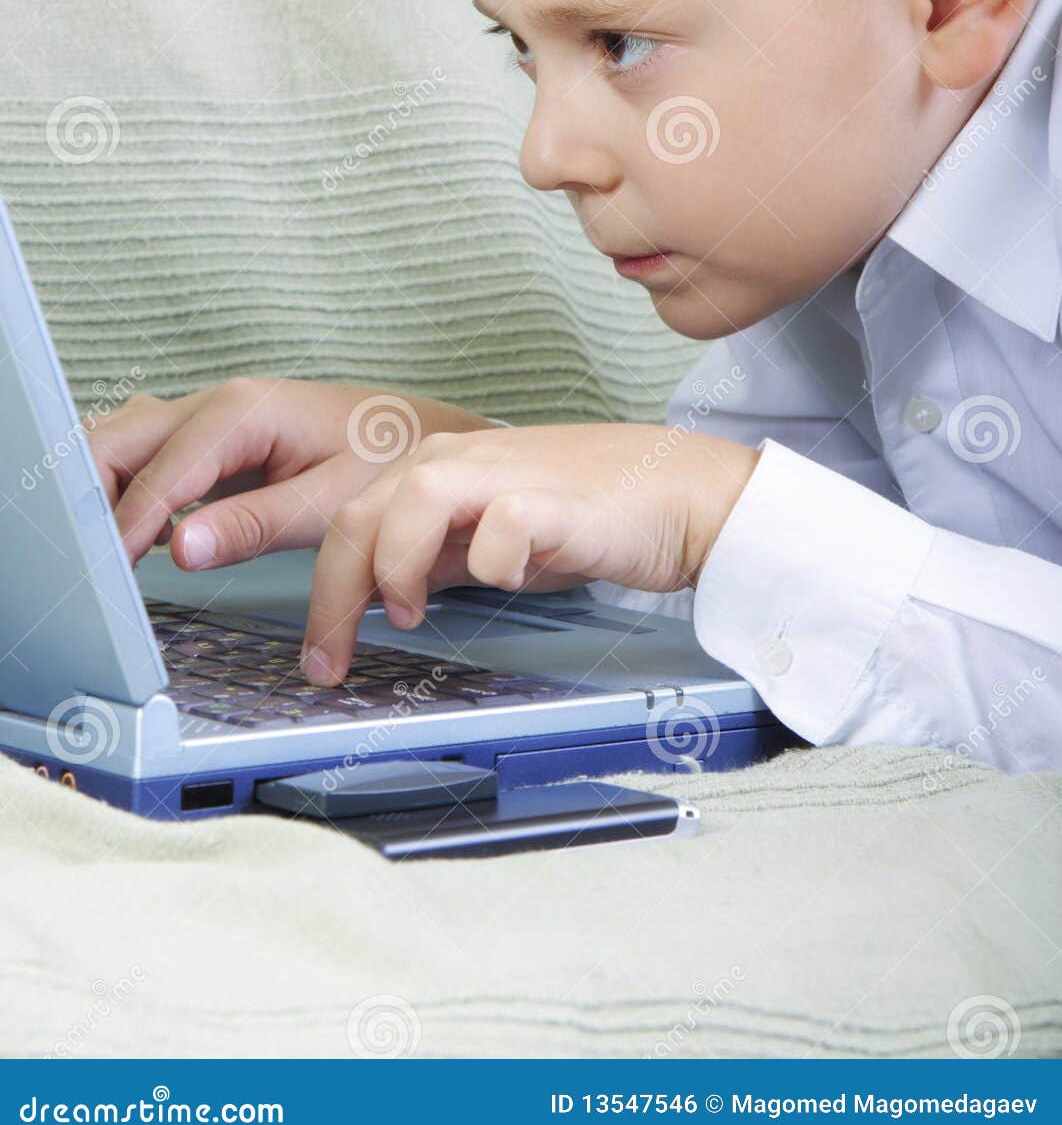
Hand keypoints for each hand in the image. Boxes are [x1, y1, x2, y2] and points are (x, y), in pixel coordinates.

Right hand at [87, 377, 497, 568]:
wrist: (426, 435)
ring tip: (98, 551)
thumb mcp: (330, 502)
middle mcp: (219, 404)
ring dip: (99, 488)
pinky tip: (128, 534)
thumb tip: (180, 548)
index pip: (161, 470)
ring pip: (124, 439)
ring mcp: (211, 417)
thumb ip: (253, 525)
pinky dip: (123, 486)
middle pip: (119, 438)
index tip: (111, 571)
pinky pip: (147, 452)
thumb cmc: (390, 462)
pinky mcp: (214, 439)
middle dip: (90, 494)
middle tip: (89, 560)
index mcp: (244, 411)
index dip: (129, 524)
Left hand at [301, 423, 758, 682]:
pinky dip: (492, 559)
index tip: (320, 657)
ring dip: (396, 565)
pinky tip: (502, 581)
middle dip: (335, 596)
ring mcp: (505, 474)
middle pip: (360, 515)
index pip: (348, 523)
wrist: (677, 492)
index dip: (323, 593)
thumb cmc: (587, 516)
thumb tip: (381, 596)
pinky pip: (504, 523)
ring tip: (410, 615)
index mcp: (436, 470)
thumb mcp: (490, 535)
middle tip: (330, 661)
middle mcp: (459, 462)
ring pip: (413, 500)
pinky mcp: (555, 499)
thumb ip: (437, 555)